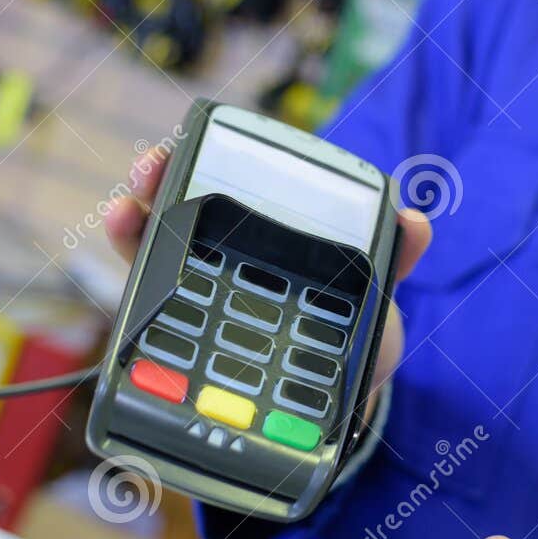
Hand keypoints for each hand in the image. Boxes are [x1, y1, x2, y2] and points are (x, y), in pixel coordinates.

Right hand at [105, 146, 430, 423]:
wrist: (333, 400)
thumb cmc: (347, 330)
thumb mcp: (372, 292)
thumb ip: (392, 257)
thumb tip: (415, 222)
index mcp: (269, 231)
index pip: (234, 181)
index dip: (210, 155)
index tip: (190, 138)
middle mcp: (225, 247)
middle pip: (183, 201)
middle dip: (160, 174)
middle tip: (150, 166)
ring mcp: (196, 284)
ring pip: (155, 240)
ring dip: (135, 216)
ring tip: (124, 207)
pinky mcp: (177, 327)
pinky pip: (146, 294)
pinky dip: (131, 260)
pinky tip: (121, 239)